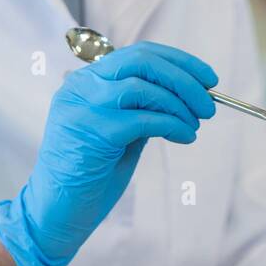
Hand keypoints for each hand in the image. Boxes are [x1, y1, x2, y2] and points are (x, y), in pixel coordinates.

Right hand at [0, 41, 217, 265]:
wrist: (57, 211)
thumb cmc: (90, 176)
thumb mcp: (120, 133)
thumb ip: (142, 109)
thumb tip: (188, 96)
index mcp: (86, 82)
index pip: (138, 54)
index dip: (178, 62)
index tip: (208, 78)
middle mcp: (81, 87)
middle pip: (141, 61)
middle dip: (183, 78)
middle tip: (208, 103)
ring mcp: (84, 108)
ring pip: (143, 86)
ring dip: (180, 104)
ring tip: (195, 125)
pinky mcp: (94, 132)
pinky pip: (144, 119)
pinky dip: (173, 124)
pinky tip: (185, 137)